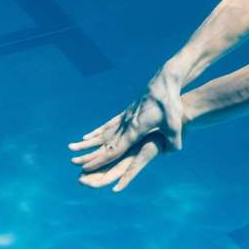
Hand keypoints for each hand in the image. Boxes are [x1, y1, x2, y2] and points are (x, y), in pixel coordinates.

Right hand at [68, 71, 185, 191]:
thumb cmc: (170, 103)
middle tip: (73, 163)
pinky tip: (87, 135)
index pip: (115, 150)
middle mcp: (126, 124)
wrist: (165, 80)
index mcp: (135, 129)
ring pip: (103, 134)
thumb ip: (173, 142)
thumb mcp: (176, 125)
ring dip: (88, 143)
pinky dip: (97, 131)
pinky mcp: (127, 113)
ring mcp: (125, 118)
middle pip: (104, 144)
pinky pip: (108, 125)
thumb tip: (169, 153)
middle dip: (90, 155)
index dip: (100, 160)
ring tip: (72, 149)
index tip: (86, 168)